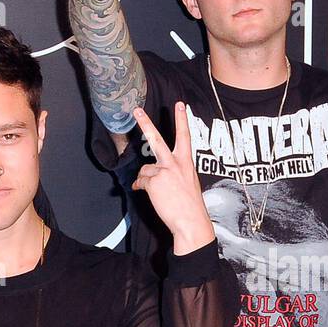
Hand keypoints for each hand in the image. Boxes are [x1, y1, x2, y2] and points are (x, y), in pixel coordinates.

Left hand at [131, 103, 213, 253]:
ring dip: (146, 179)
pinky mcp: (154, 182)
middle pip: (157, 139)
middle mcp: (175, 163)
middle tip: (136, 110)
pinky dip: (141, 187)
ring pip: (145, 169)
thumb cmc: (191, 205)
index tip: (180, 105)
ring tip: (155, 190)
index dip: (182, 119)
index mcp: (187, 162)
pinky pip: (142, 181)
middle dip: (145, 123)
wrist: (191, 221)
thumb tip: (154, 174)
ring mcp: (164, 171)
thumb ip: (174, 173)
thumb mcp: (188, 182)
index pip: (185, 136)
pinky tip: (145, 192)